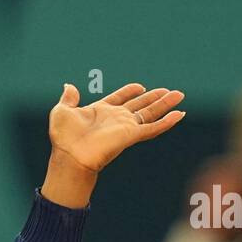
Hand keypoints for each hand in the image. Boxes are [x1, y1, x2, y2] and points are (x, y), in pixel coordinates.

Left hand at [50, 82, 184, 172]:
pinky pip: (153, 128)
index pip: (119, 98)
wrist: (70, 155)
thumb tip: (69, 86)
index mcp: (101, 111)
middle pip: (140, 105)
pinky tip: (178, 115)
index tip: (139, 86)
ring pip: (149, 114)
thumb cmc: (63, 137)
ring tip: (179, 96)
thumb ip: (69, 99)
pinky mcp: (131, 135)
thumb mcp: (62, 112)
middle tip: (170, 91)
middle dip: (154, 98)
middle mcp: (115, 119)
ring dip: (165, 105)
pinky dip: (166, 122)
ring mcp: (125, 127)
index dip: (129, 91)